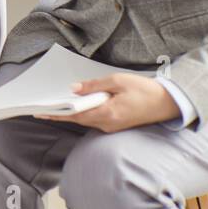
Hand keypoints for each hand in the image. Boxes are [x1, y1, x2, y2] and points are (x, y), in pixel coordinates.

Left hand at [36, 74, 182, 131]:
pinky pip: (95, 119)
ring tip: (55, 104)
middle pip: (78, 119)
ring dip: (72, 113)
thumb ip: (94, 86)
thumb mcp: (117, 81)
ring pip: (86, 119)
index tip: (39, 112)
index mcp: (107, 114)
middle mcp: (108, 124)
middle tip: (42, 107)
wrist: (168, 102)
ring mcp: (112, 126)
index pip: (74, 115)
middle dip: (60, 113)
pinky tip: (77, 105)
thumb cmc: (144, 90)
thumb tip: (73, 89)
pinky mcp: (117, 125)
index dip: (56, 113)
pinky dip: (84, 113)